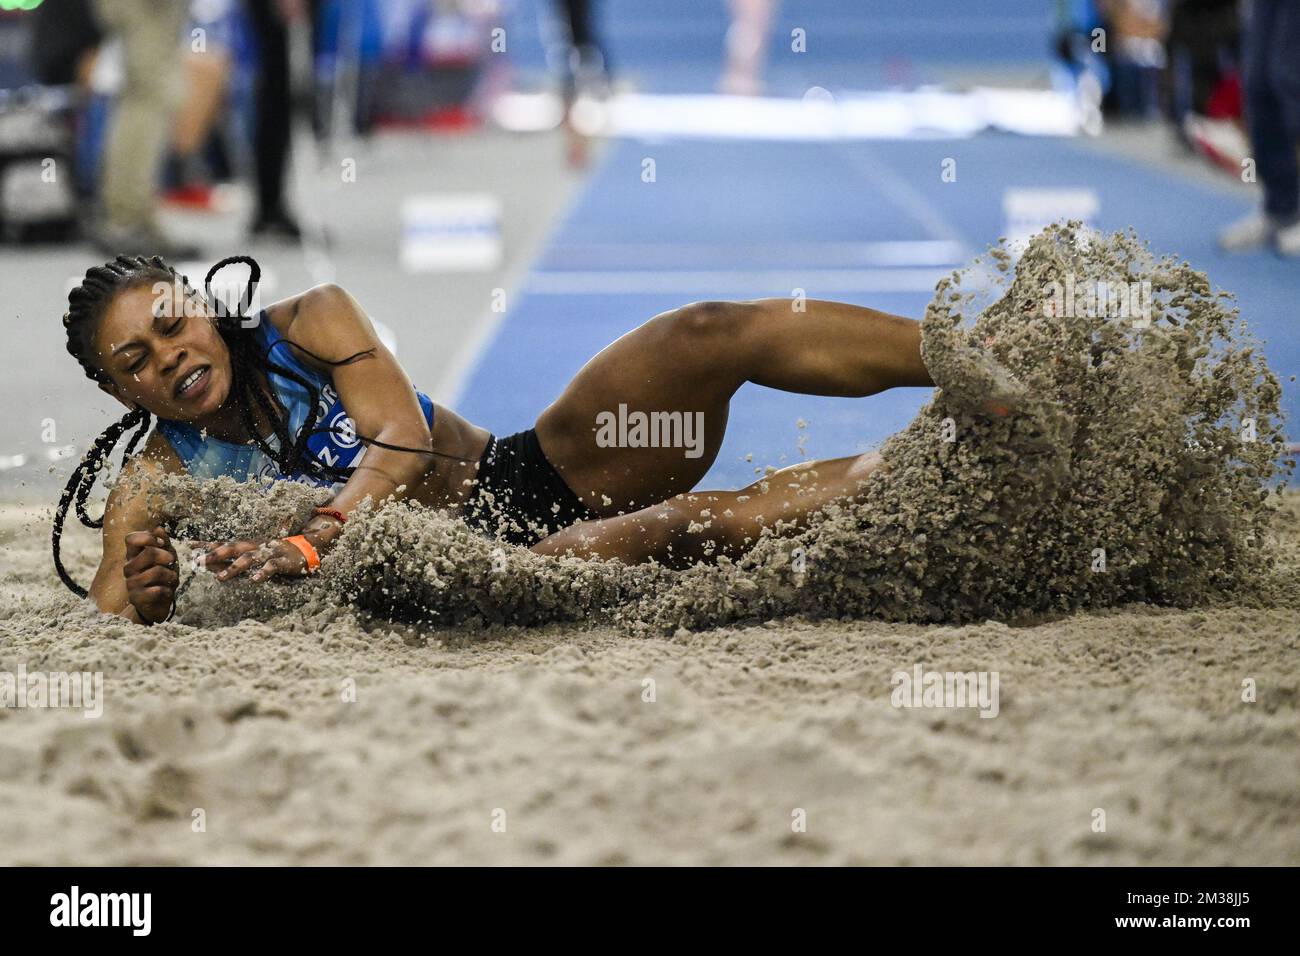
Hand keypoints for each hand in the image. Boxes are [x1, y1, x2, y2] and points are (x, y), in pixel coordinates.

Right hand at [123, 525, 178, 622]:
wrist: (156, 605)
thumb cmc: (162, 578)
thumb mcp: (166, 558)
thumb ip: (163, 544)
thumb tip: (159, 528)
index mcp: (133, 555)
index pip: (131, 538)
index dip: (148, 537)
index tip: (160, 543)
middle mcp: (129, 568)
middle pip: (150, 553)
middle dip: (167, 556)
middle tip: (172, 563)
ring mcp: (131, 583)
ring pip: (157, 572)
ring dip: (171, 576)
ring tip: (171, 580)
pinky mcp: (136, 598)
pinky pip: (158, 590)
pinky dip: (168, 591)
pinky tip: (166, 593)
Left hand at [190, 512, 343, 582]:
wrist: (307, 548)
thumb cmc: (278, 555)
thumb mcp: (257, 555)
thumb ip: (237, 559)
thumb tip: (212, 567)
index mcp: (248, 544)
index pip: (223, 542)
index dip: (206, 543)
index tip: (188, 545)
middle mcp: (256, 546)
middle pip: (232, 548)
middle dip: (214, 554)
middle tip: (198, 562)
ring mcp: (269, 552)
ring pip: (248, 558)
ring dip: (233, 567)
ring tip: (219, 577)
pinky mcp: (282, 561)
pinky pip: (270, 567)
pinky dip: (262, 573)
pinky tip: (254, 581)